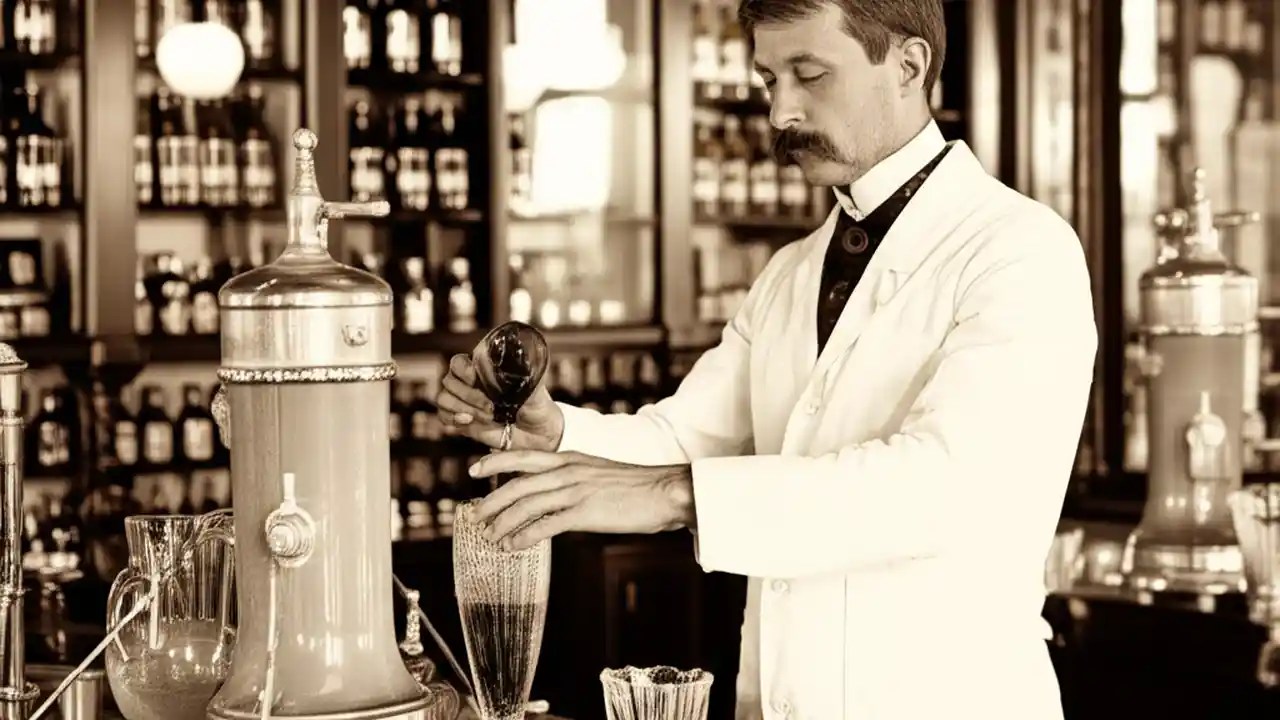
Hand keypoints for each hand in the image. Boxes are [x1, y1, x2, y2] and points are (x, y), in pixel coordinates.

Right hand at [437, 353, 564, 450]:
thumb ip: (526, 377)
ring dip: (462, 407)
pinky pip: (443, 415)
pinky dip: (452, 418)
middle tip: (491, 407)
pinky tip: (468, 421)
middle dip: (468, 394)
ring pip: (443, 398)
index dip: (462, 369)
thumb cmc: (537, 408)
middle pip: (449, 380)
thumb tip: (524, 360)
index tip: (474, 378)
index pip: (459, 362)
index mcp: (485, 371)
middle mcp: (471, 384)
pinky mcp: (463, 421)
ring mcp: (465, 403)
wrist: (537, 437)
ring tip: (487, 417)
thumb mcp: (535, 391)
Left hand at [468, 451, 695, 550]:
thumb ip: (574, 480)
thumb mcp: (598, 474)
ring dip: (502, 522)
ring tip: (490, 537)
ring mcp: (575, 490)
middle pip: (517, 484)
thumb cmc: (637, 487)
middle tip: (473, 516)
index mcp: (570, 458)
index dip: (495, 463)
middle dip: (490, 501)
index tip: (474, 472)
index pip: (523, 457)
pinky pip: (545, 525)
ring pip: (526, 505)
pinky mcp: (585, 512)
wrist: (666, 491)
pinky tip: (513, 546)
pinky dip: (524, 536)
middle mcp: (567, 470)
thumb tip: (555, 498)